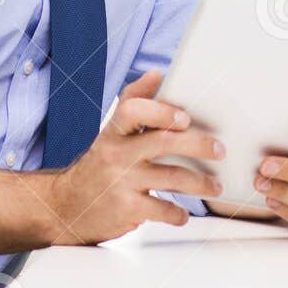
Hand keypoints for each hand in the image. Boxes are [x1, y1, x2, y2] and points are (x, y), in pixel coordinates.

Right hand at [41, 69, 224, 245]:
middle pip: (162, 142)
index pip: (132, 109)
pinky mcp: (126, 209)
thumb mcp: (112, 132)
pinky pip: (160, 209)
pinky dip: (177, 213)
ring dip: (200, 183)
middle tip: (219, 150)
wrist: (67, 207)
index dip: (161, 111)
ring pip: (170, 177)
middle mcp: (116, 154)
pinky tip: (184, 213)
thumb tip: (157, 73)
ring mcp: (120, 182)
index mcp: (114, 131)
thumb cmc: (101, 164)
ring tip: (215, 186)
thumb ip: (134, 102)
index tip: (185, 118)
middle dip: (198, 145)